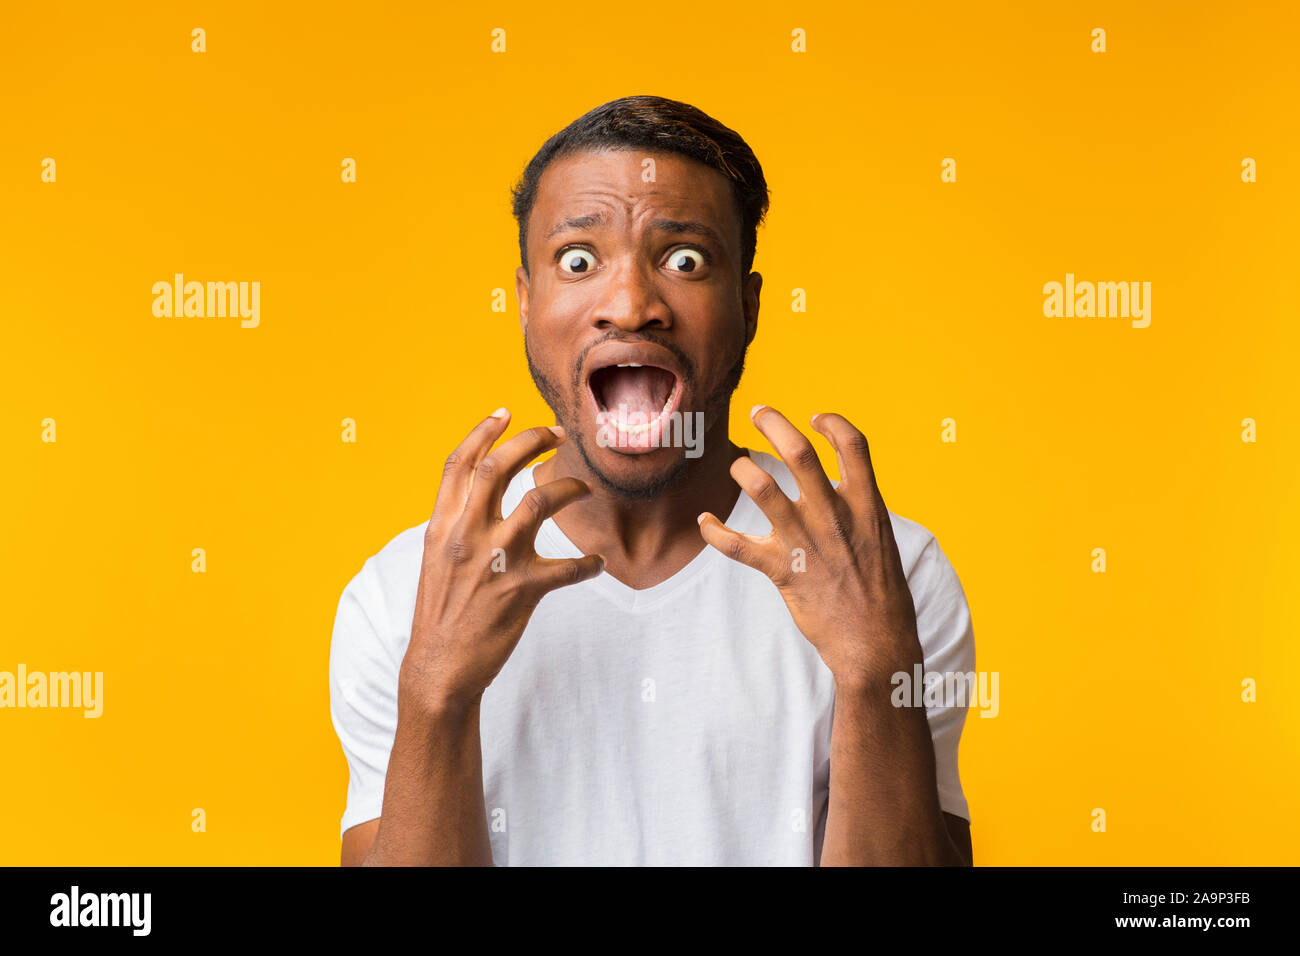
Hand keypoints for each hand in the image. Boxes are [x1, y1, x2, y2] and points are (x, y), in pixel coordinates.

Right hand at [400, 409, 605, 713]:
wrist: (438, 667)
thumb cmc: (441, 613)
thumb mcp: (436, 559)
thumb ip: (456, 524)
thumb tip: (478, 494)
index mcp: (442, 526)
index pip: (458, 465)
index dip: (482, 432)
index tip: (505, 412)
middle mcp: (466, 536)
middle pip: (498, 468)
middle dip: (530, 441)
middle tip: (558, 434)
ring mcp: (494, 561)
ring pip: (538, 503)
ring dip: (567, 489)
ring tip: (584, 489)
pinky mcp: (521, 591)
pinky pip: (567, 568)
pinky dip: (587, 563)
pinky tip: (597, 563)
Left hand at [698, 405, 922, 690]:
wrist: (878, 646)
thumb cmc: (883, 596)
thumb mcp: (882, 542)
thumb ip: (858, 511)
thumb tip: (838, 487)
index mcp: (867, 507)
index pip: (854, 446)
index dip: (833, 423)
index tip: (815, 417)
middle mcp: (835, 518)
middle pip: (799, 454)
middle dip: (774, 424)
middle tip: (758, 412)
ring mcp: (807, 543)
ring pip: (763, 489)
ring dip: (743, 470)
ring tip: (737, 465)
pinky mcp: (783, 571)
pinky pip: (737, 545)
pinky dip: (714, 531)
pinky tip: (704, 522)